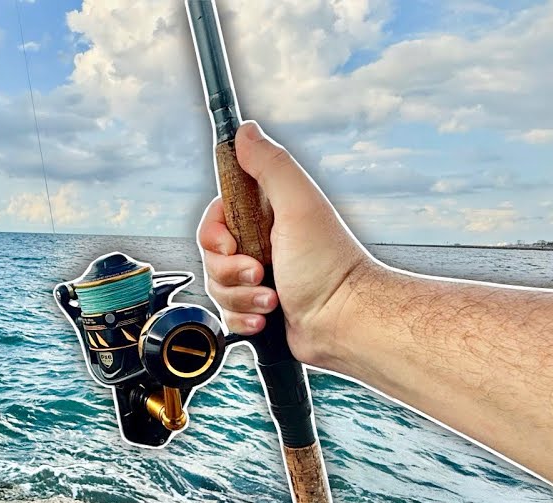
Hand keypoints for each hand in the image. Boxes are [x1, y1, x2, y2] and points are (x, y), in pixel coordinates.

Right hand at [198, 122, 379, 368]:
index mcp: (267, 215)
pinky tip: (266, 318)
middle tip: (260, 272)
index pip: (215, 217)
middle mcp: (262, 243)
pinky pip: (227, 314)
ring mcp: (258, 277)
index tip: (231, 245)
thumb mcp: (298, 206)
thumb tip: (245, 131)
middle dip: (230, 271)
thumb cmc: (327, 267)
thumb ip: (271, 166)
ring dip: (241, 297)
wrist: (342, 322)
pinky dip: (244, 318)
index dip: (215, 234)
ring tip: (272, 299)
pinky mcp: (257, 307)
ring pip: (216, 287)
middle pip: (211, 255)